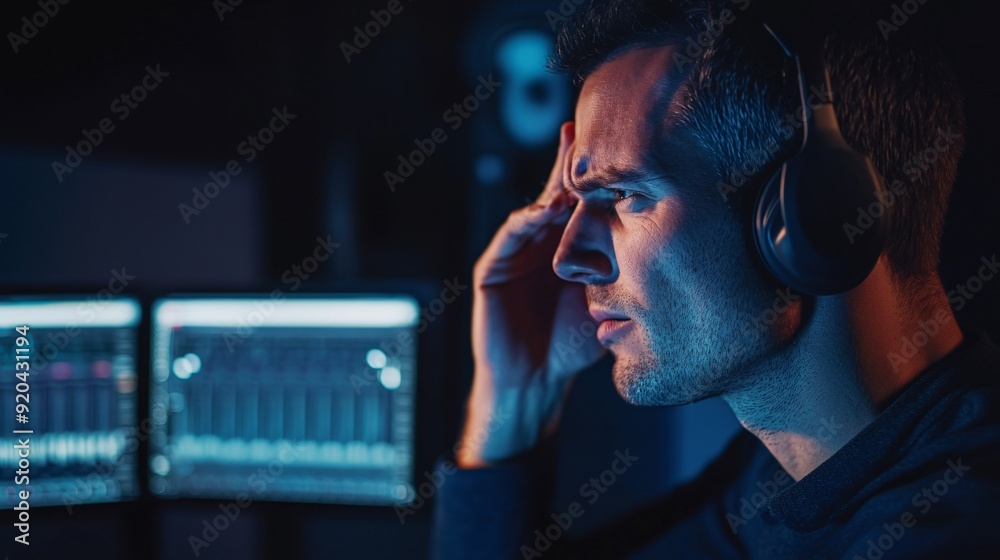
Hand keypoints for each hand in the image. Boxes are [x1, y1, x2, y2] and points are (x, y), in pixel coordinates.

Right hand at [458, 122, 606, 466]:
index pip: (582, 205)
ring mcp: (513, 254)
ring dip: (551, 187)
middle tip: (583, 129)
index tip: (618, 147)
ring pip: (533, 210)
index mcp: (566, 249)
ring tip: (572, 169)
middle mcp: (539, 244)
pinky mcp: (490, 269)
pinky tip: (544, 209)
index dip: (595, 177)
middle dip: (568, 164)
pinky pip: (508, 237)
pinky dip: (525, 221)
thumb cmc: (570, 345)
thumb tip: (672, 252)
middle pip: (555, 194)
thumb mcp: (605, 303)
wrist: (534, 381)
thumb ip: (622, 275)